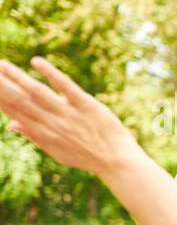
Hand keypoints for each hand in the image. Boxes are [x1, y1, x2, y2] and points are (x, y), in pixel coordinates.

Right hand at [0, 57, 140, 175]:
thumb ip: (34, 136)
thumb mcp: (57, 151)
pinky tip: (36, 62)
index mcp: (42, 133)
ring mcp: (68, 114)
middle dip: (1, 85)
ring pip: (38, 93)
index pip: (13, 111)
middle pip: (20, 100)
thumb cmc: (87, 156)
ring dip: (18, 77)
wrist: (117, 162)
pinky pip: (66, 87)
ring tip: (1, 64)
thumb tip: (11, 124)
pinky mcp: (86, 106)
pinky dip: (51, 74)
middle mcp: (51, 123)